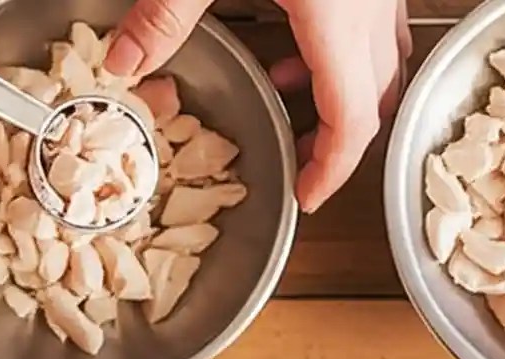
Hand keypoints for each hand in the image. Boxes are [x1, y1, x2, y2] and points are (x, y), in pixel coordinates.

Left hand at [103, 0, 411, 213]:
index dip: (334, 167)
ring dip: (342, 84)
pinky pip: (370, 13)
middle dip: (340, 134)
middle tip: (300, 156)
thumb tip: (123, 63)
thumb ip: (162, 15)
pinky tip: (295, 28)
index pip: (354, 118)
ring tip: (289, 91)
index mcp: (338, 16)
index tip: (307, 193)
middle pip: (376, 92)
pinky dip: (341, 39)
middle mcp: (369, 1)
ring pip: (381, 51)